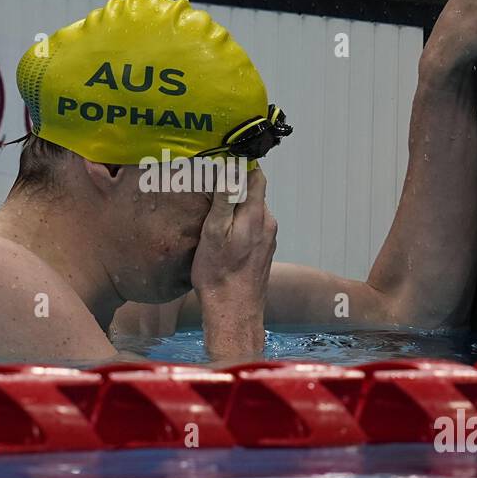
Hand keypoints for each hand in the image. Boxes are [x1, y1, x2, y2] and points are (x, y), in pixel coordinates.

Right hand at [191, 168, 276, 357]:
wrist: (233, 311)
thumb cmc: (218, 274)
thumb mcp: (213, 232)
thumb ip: (224, 199)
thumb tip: (231, 168)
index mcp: (257, 214)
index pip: (256, 176)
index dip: (239, 166)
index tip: (220, 165)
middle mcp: (268, 224)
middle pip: (254, 193)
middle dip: (234, 187)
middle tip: (208, 190)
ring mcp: (268, 239)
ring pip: (252, 211)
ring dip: (235, 208)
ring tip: (212, 214)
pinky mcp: (263, 252)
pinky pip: (252, 227)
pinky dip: (239, 224)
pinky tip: (222, 236)